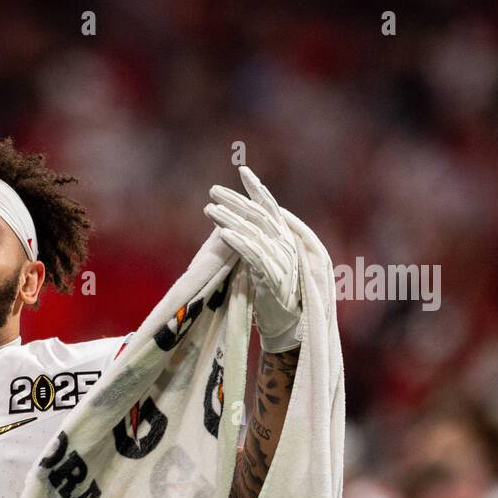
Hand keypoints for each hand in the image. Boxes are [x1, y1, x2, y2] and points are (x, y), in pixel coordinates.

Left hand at [204, 166, 301, 351]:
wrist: (289, 327)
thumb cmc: (272, 296)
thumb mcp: (263, 264)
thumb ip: (255, 242)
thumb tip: (233, 224)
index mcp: (284, 239)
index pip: (271, 207)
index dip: (256, 188)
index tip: (242, 171)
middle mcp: (286, 245)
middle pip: (259, 215)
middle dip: (235, 200)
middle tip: (212, 190)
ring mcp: (282, 261)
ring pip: (254, 233)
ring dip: (229, 219)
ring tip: (208, 209)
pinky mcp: (274, 278)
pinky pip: (255, 255)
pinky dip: (239, 242)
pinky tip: (222, 233)